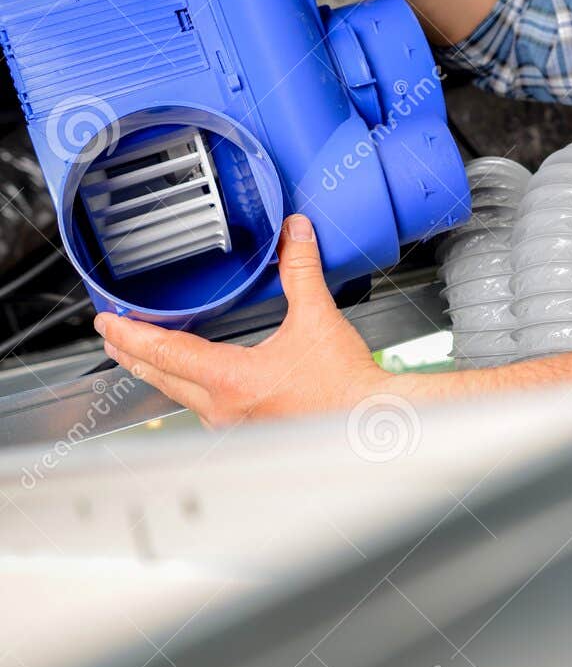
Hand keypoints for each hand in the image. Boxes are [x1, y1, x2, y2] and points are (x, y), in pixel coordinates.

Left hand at [95, 216, 390, 426]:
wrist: (369, 423)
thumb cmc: (346, 387)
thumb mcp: (317, 318)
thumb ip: (300, 271)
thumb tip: (295, 234)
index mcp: (231, 379)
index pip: (164, 352)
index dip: (130, 334)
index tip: (107, 322)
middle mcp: (224, 408)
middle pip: (161, 378)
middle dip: (131, 354)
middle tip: (111, 336)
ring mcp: (235, 425)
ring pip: (180, 396)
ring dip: (161, 373)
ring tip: (146, 355)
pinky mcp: (251, 432)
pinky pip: (206, 408)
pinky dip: (190, 389)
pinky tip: (196, 380)